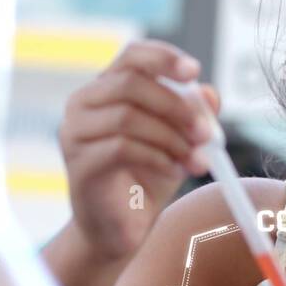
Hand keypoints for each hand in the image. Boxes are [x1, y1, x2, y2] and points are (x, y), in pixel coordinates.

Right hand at [58, 40, 219, 259]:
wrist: (120, 230)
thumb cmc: (145, 180)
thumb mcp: (179, 142)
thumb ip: (194, 117)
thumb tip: (210, 94)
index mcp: (106, 89)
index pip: (132, 55)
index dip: (164, 58)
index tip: (195, 71)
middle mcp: (83, 104)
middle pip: (132, 83)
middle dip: (176, 107)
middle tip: (206, 133)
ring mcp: (75, 133)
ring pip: (128, 117)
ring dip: (171, 137)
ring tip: (195, 160)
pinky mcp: (79, 163)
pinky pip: (122, 148)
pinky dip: (157, 158)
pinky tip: (174, 171)